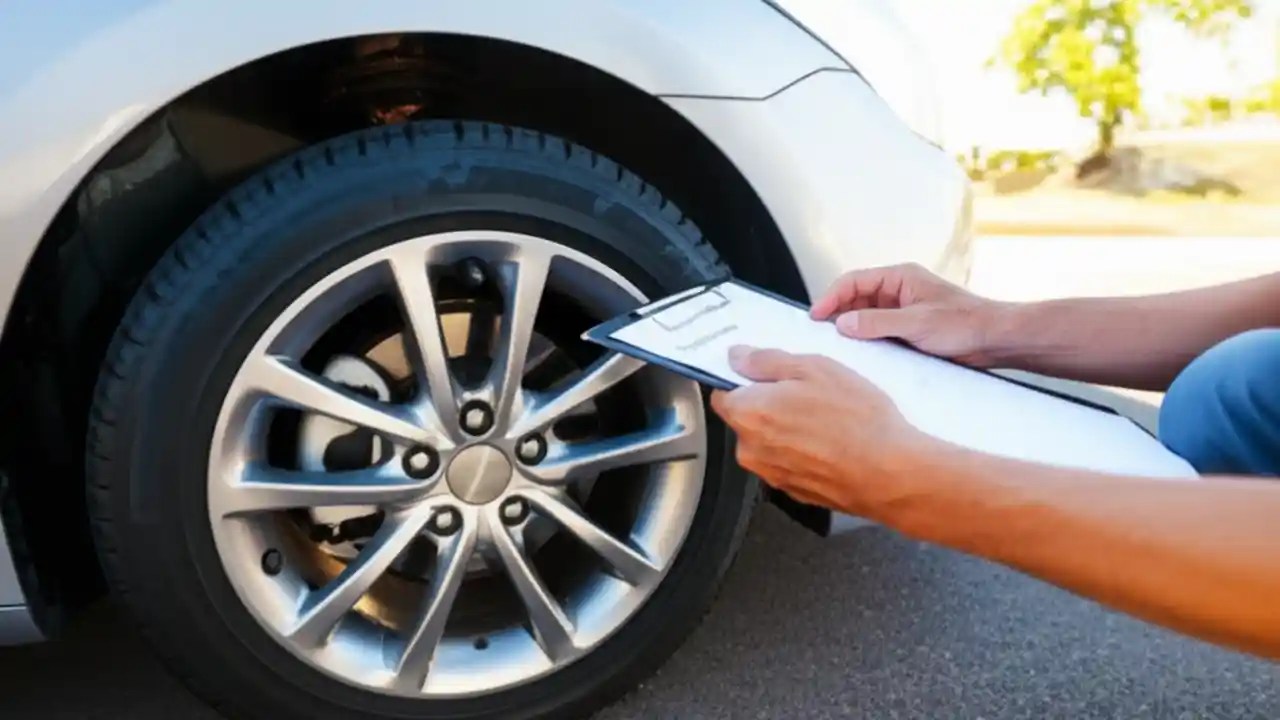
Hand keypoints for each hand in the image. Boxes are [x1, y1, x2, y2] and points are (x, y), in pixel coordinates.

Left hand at [710, 346, 936, 517]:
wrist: (890, 474)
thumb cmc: (857, 421)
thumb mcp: (814, 368)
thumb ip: (767, 361)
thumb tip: (739, 357)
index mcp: (749, 414)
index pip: (721, 393)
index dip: (741, 379)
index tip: (761, 372)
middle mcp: (752, 449)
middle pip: (746, 418)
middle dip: (769, 403)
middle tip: (807, 391)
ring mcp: (772, 474)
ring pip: (769, 441)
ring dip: (788, 428)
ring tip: (826, 417)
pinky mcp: (794, 490)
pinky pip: (789, 461)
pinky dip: (804, 450)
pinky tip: (832, 440)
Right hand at [810, 263, 1006, 366]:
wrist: (995, 340)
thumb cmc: (964, 323)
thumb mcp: (916, 323)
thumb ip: (876, 323)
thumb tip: (842, 324)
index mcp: (900, 277)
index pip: (854, 281)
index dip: (831, 297)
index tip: (816, 316)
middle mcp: (898, 291)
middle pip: (856, 298)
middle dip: (837, 313)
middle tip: (821, 334)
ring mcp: (902, 311)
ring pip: (865, 316)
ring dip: (852, 329)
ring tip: (837, 345)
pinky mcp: (908, 330)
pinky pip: (878, 332)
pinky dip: (866, 340)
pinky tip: (860, 353)